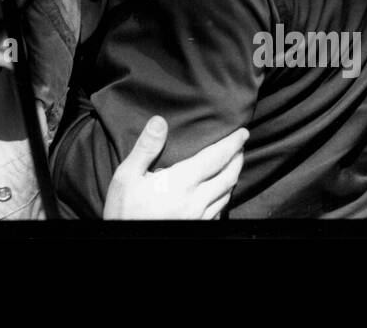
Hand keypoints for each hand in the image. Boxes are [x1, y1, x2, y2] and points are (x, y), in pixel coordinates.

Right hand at [103, 116, 248, 218]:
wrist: (125, 244)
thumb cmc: (124, 210)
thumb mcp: (127, 176)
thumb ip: (146, 148)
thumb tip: (160, 122)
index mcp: (181, 183)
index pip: (215, 158)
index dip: (231, 144)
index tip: (242, 133)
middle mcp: (196, 201)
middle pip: (228, 176)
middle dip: (237, 158)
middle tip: (241, 145)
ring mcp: (199, 217)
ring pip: (227, 194)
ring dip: (233, 176)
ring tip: (233, 164)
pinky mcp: (198, 228)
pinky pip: (219, 210)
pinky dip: (225, 195)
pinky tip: (221, 192)